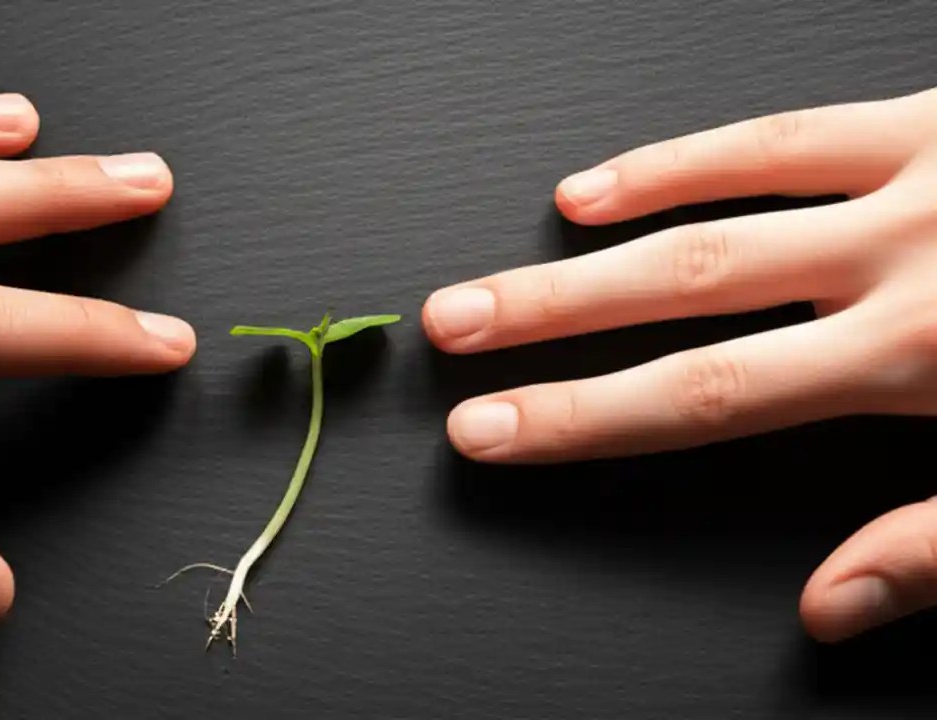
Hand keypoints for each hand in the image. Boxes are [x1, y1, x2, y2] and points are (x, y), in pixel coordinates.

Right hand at [423, 86, 936, 642]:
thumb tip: (823, 609)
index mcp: (925, 357)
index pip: (707, 398)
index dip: (584, 418)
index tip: (491, 427)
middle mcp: (899, 258)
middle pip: (683, 290)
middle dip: (551, 317)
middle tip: (451, 327)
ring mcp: (913, 176)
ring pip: (720, 203)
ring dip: (600, 237)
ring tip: (511, 262)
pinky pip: (787, 131)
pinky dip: (690, 154)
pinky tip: (613, 175)